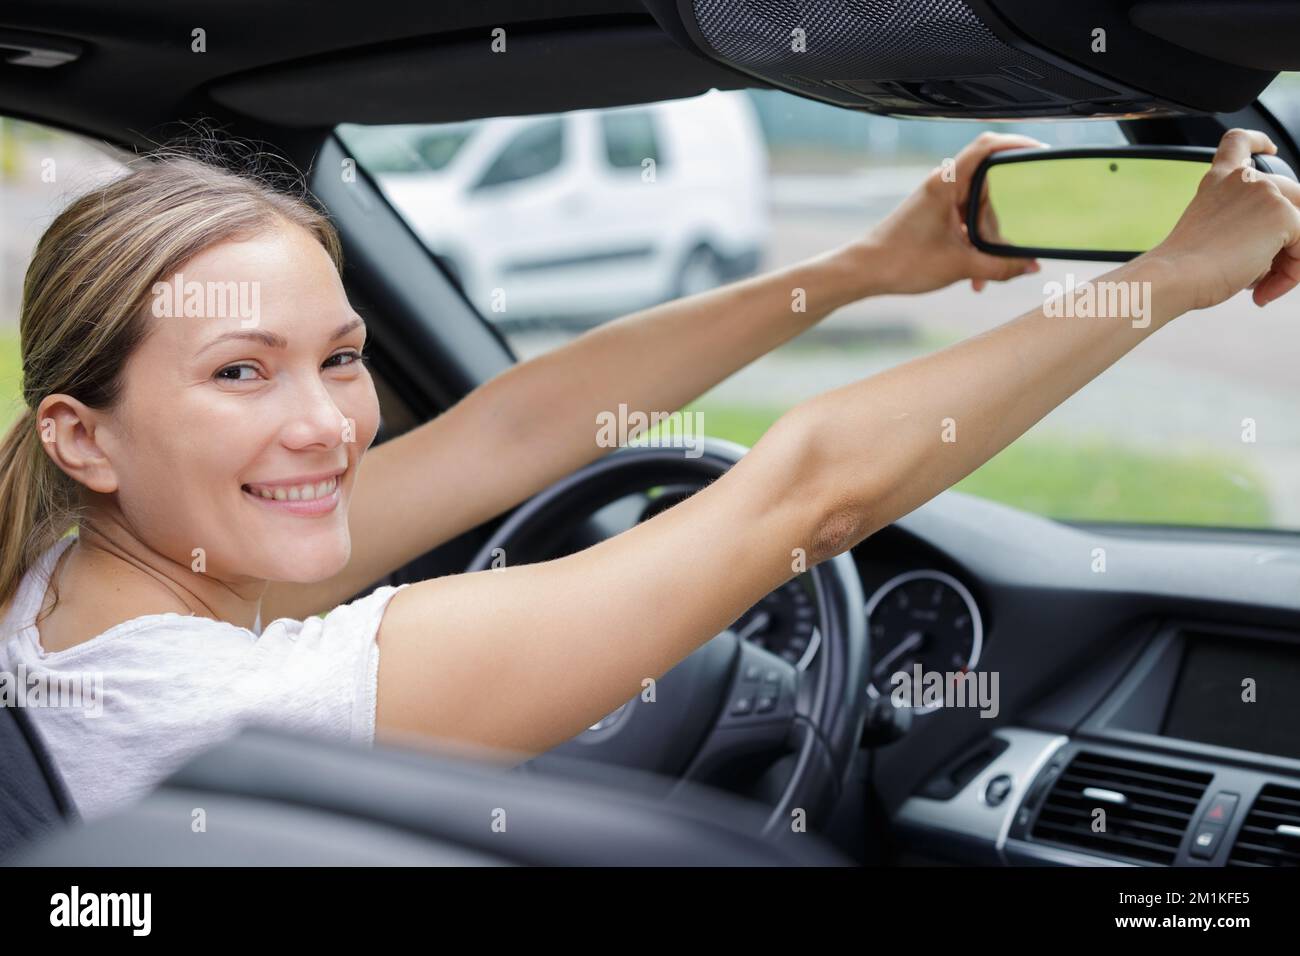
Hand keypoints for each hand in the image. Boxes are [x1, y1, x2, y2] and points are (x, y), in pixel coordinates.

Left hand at [839, 132, 1046, 296]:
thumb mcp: (960, 266)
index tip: (1042, 153)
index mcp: (946, 183)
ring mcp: (938, 201)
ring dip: (986, 244)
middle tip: (1008, 253)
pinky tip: (974, 276)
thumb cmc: (899, 261)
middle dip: (1001, 226)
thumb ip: (1000, 266)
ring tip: (982, 277)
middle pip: (990, 191)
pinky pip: (965, 225)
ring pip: (978, 213)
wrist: (863, 272)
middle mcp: (942, 186)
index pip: (988, 147)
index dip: (1018, 144)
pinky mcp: (934, 217)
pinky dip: (973, 247)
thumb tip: (1031, 267)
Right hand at [1145, 128, 1299, 312]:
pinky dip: (1291, 273)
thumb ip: (1240, 226)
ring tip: (1260, 285)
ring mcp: (1265, 193)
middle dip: (1286, 240)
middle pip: (1290, 198)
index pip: (1239, 145)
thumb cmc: (1182, 267)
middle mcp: (1243, 180)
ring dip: (1286, 262)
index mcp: (1217, 181)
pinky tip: (1264, 288)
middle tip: (1263, 272)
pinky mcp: (1283, 215)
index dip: (1258, 143)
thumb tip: (1275, 247)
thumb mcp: (1211, 235)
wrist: (1173, 276)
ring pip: (1299, 227)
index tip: (1267, 149)